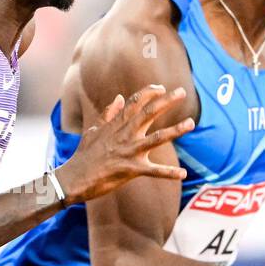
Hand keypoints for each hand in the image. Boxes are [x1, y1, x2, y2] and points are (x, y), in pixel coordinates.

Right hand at [54, 85, 193, 203]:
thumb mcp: (93, 131)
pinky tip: (183, 174)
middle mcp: (124, 135)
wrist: (73, 178)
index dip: (149, 93)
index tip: (161, 87)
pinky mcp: (130, 170)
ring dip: (175, 131)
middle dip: (166, 102)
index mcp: (116, 126)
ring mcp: (128, 152)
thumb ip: (107, 114)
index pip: (134, 103)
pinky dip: (168, 173)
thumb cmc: (83, 156)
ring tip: (191, 123)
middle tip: (182, 92)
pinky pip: (153, 171)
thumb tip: (117, 97)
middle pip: (148, 113)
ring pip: (156, 139)